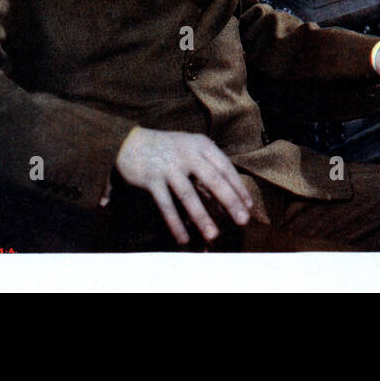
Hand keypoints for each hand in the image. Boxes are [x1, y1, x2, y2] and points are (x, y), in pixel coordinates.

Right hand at [114, 127, 253, 244]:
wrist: (131, 142)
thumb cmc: (168, 148)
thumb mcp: (191, 145)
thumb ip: (208, 161)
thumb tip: (231, 187)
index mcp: (201, 145)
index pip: (225, 167)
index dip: (238, 187)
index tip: (248, 206)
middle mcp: (187, 153)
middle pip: (214, 180)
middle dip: (230, 202)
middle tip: (242, 221)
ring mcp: (169, 166)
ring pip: (188, 196)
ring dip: (202, 217)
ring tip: (213, 235)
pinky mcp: (151, 179)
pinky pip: (166, 205)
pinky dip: (175, 223)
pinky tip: (182, 238)